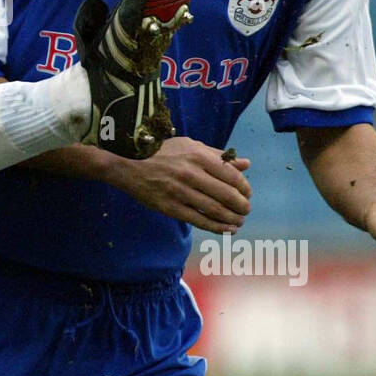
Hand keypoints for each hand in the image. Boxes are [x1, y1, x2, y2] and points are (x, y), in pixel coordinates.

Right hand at [110, 136, 251, 233]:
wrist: (128, 163)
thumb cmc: (162, 152)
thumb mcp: (190, 146)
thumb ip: (218, 155)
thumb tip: (246, 164)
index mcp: (198, 156)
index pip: (231, 175)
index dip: (244, 187)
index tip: (247, 193)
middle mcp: (190, 173)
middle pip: (226, 194)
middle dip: (241, 206)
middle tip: (245, 210)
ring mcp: (179, 192)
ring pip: (214, 210)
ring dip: (232, 218)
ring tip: (239, 221)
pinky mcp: (170, 207)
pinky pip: (198, 220)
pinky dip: (217, 227)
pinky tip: (227, 230)